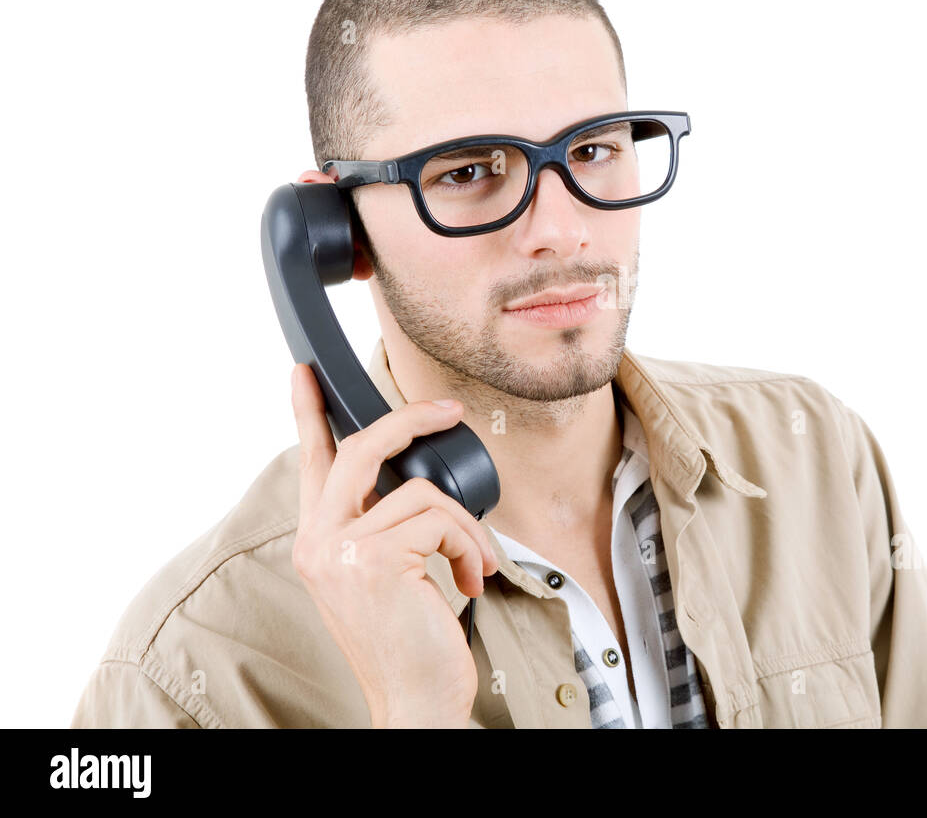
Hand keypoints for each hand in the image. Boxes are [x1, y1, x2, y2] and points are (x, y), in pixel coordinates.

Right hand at [289, 363, 497, 727]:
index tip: (305, 373)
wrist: (414, 700)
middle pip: (362, 448)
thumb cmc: (410, 641)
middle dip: (410, 420)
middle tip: (448, 410)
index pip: (311, 463)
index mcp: (317, 541)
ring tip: (475, 564)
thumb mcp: (382, 576)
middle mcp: (317, 541)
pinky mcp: (374, 559)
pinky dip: (470, 546)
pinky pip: (441, 518)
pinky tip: (471, 579)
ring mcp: (340, 549)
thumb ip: (381, 526)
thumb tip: (414, 480)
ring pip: (423, 491)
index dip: (309, 413)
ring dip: (466, 527)